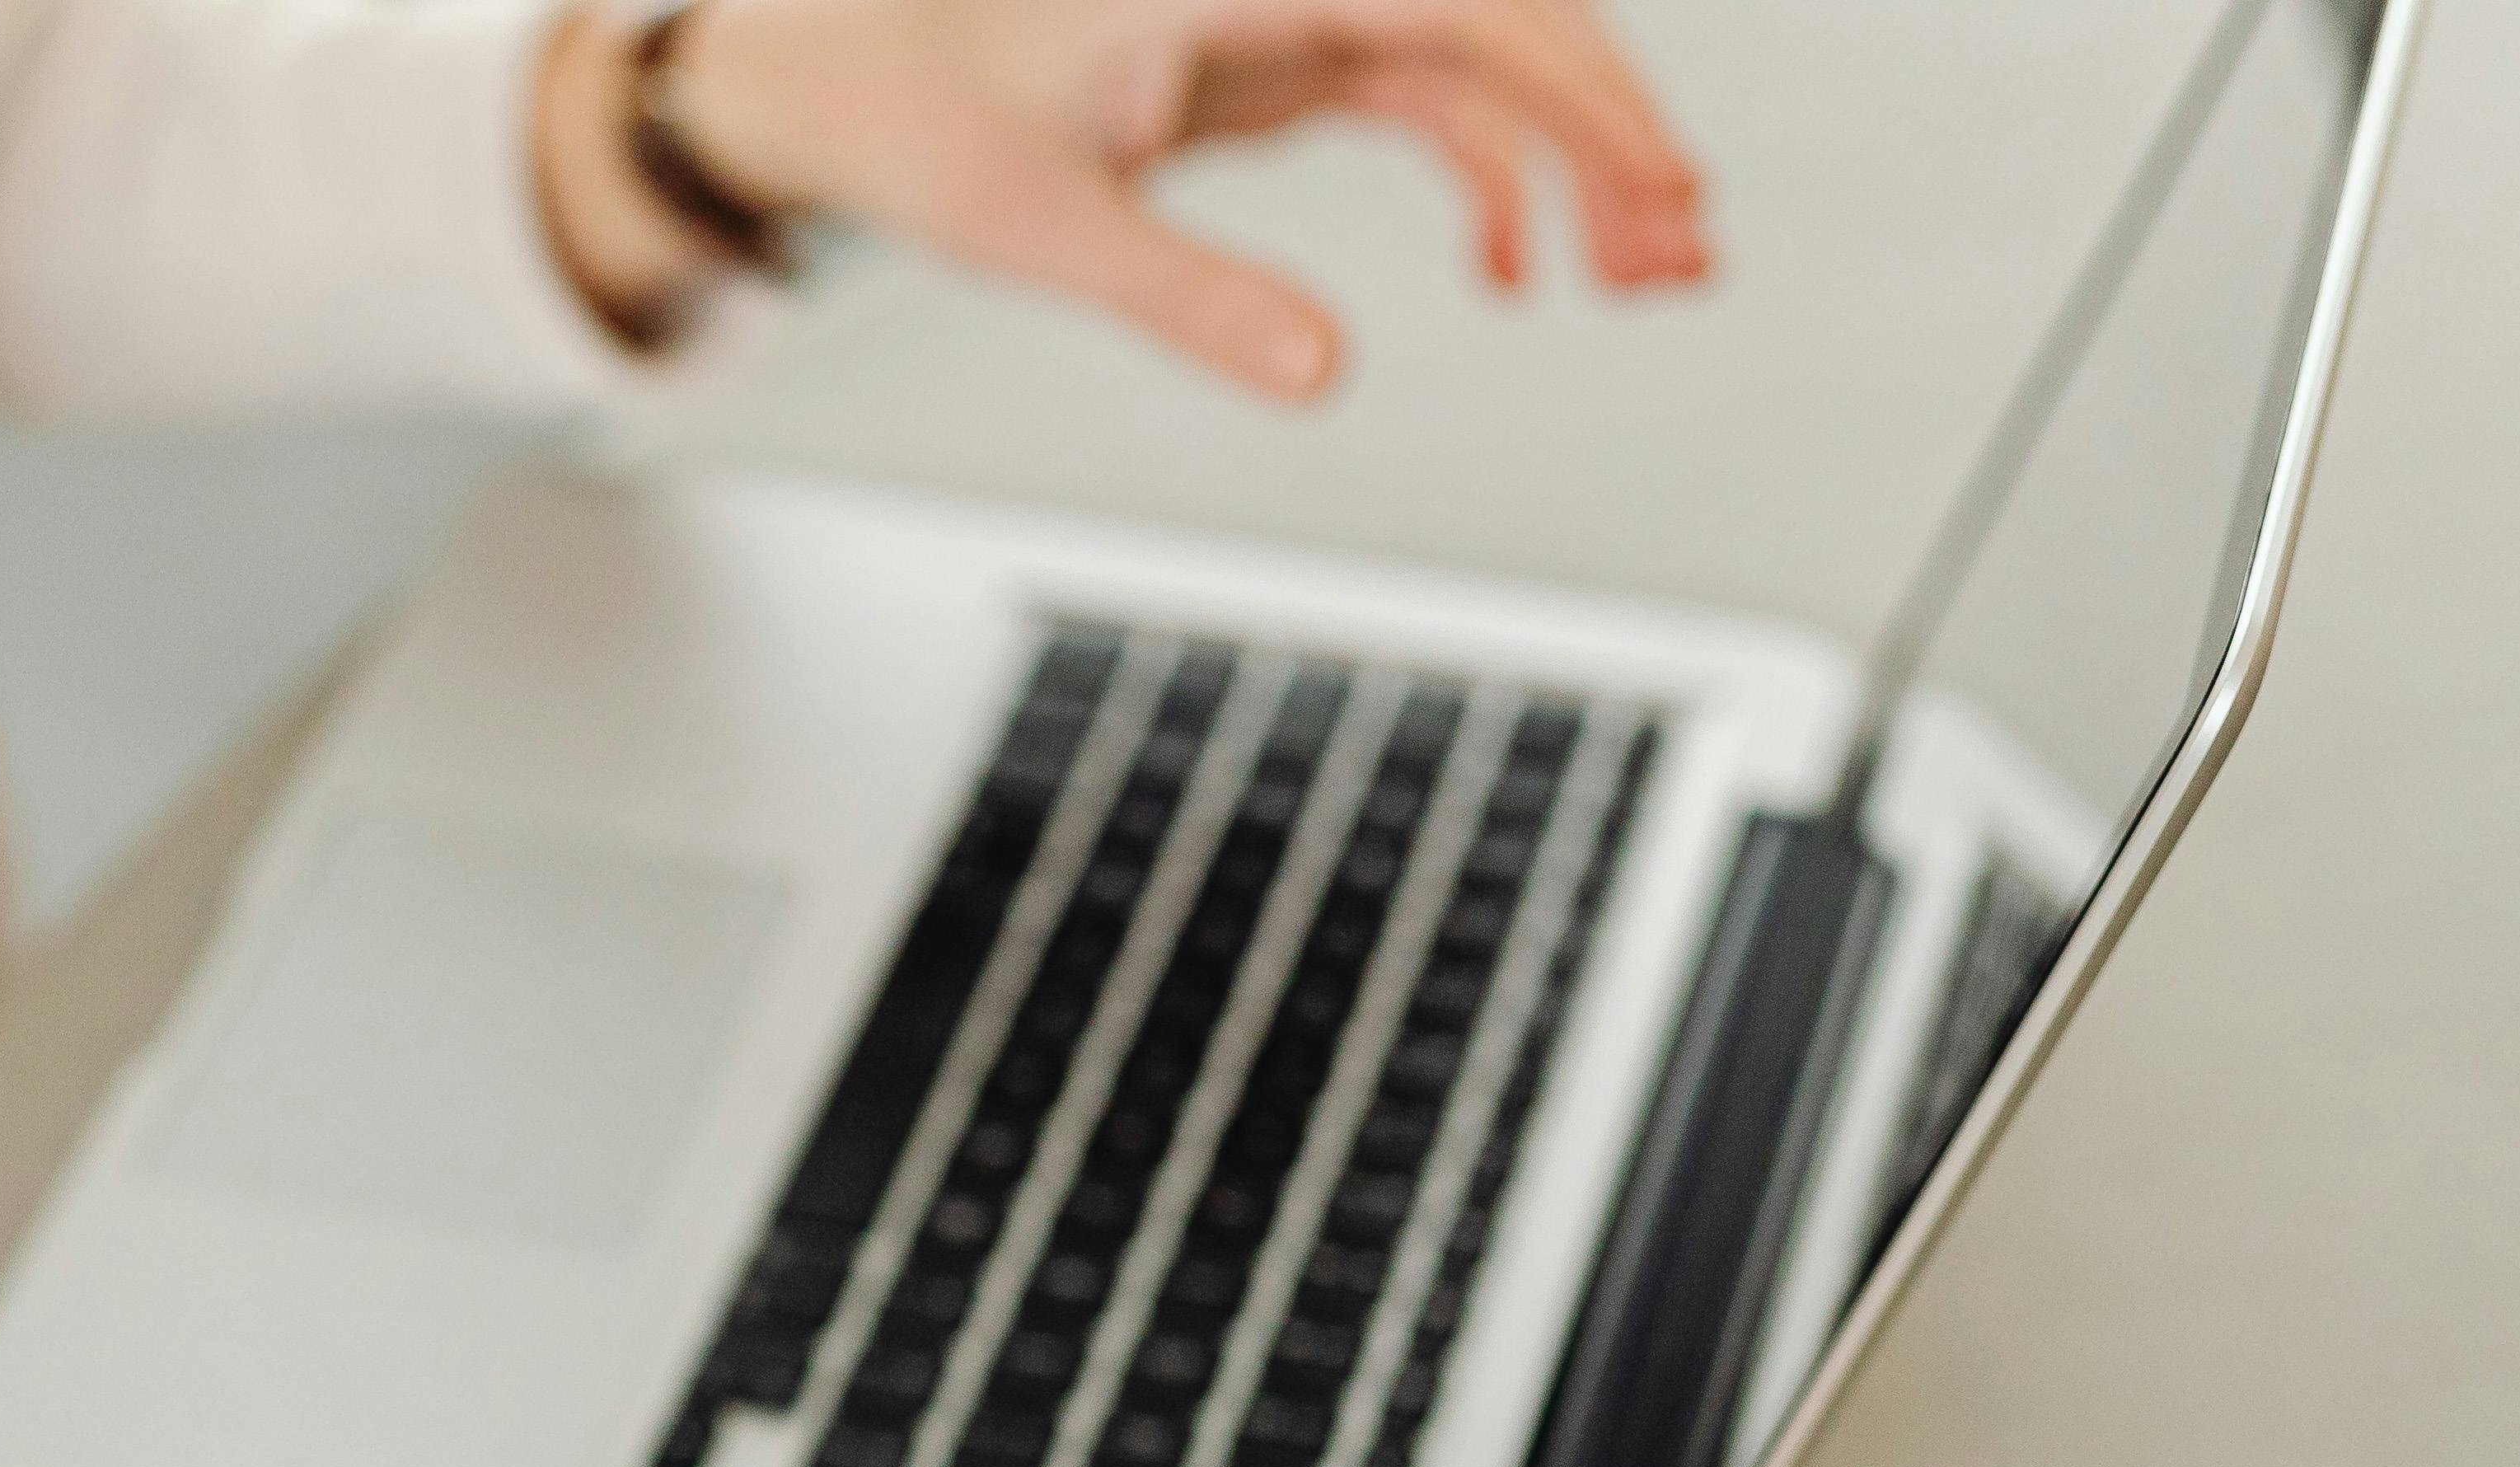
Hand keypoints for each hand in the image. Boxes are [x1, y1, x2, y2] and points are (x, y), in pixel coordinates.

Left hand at [538, 0, 1713, 398]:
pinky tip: (1521, 273)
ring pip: (1487, 72)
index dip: (1591, 93)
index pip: (1473, 9)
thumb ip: (1188, 296)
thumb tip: (1325, 376)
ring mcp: (1300, 11)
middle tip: (1684, 260)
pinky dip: (1493, 180)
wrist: (835, 71)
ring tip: (1643, 281)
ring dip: (1575, 168)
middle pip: (1510, 27)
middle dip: (1613, 135)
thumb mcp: (1041, 223)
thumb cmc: (911, 108)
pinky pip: (1431, 102)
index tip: (1666, 186)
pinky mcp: (1285, 57)